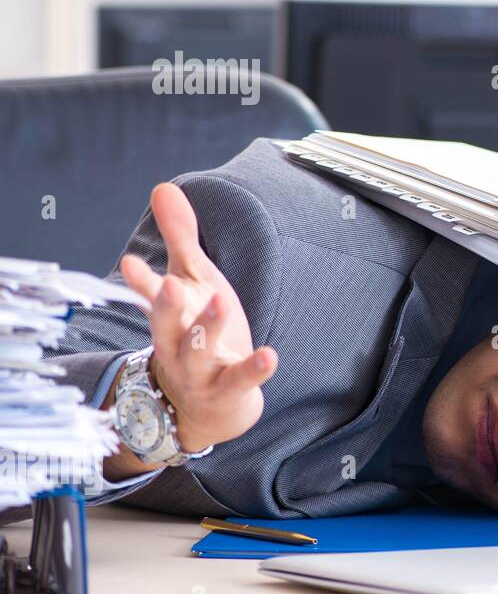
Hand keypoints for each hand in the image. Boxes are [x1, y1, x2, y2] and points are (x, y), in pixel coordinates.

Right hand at [118, 183, 277, 458]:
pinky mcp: (229, 389)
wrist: (207, 406)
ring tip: (221, 302)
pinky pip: (240, 380)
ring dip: (206, 328)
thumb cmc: (198, 332)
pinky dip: (254, 369)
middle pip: (166, 327)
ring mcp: (201, 371)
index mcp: (168, 318)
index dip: (142, 282)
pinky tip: (270, 355)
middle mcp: (176, 346)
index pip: (151, 298)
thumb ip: (180, 239)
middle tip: (168, 283)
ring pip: (197, 352)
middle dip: (165, 307)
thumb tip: (163, 187)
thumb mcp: (193, 282)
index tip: (131, 262)